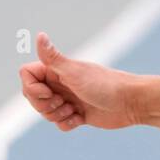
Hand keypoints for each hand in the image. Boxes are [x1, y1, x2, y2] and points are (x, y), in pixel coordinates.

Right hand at [18, 32, 141, 131]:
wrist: (132, 102)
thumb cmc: (105, 85)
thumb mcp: (75, 72)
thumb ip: (53, 57)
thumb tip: (40, 35)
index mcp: (57, 70)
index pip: (27, 76)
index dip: (32, 88)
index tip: (49, 92)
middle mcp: (61, 83)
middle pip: (33, 97)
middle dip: (44, 105)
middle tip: (63, 102)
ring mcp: (70, 99)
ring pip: (46, 113)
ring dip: (57, 115)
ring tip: (75, 109)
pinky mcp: (79, 115)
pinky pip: (60, 124)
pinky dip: (68, 124)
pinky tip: (82, 118)